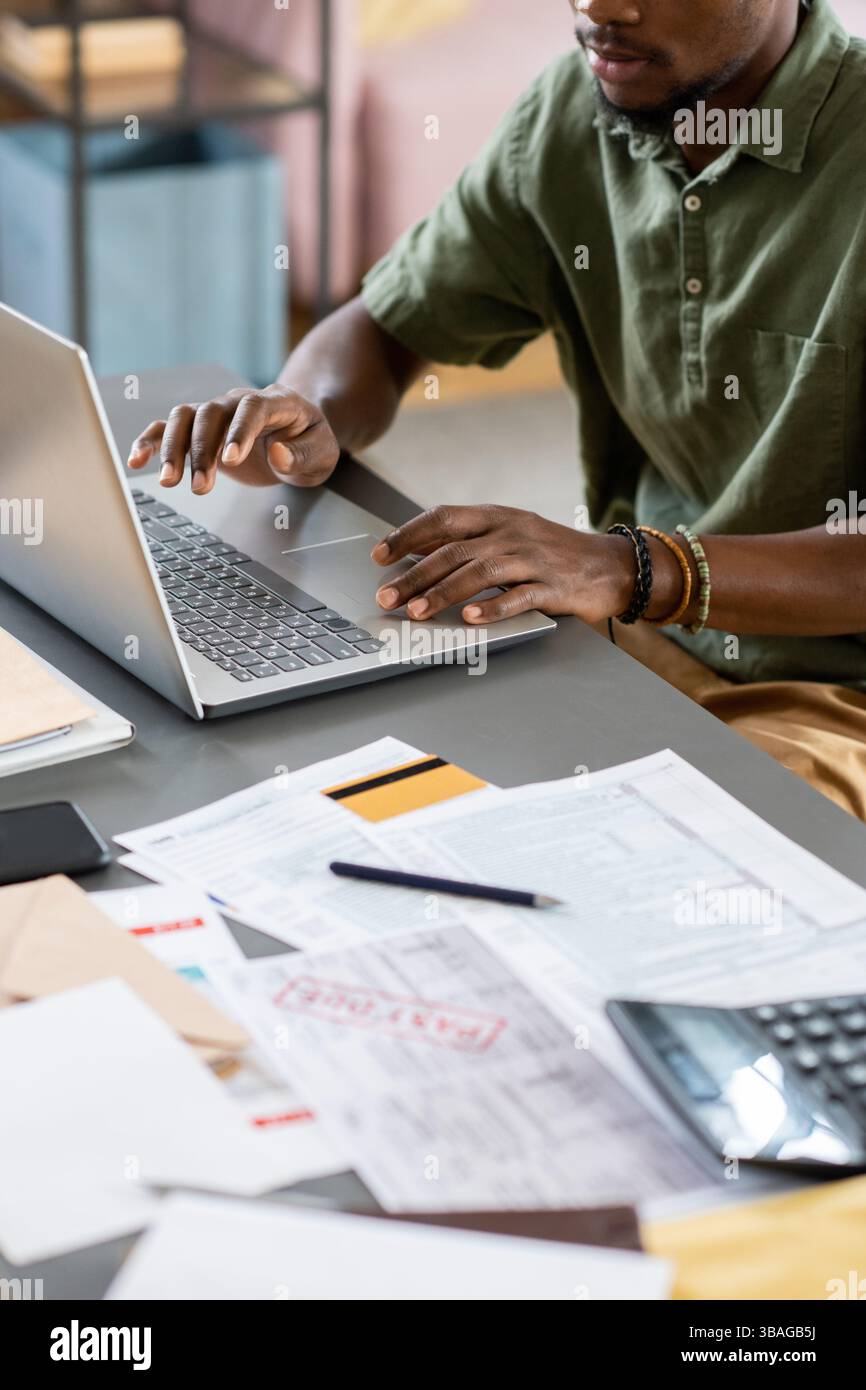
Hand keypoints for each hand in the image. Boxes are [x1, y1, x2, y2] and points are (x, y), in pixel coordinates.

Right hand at [126, 384, 339, 493]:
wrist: (297, 434)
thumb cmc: (311, 442)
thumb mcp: (322, 453)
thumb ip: (303, 454)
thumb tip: (278, 455)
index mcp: (276, 402)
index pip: (252, 408)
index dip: (239, 431)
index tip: (231, 459)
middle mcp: (239, 401)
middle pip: (210, 414)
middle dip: (202, 451)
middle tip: (201, 488)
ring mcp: (217, 412)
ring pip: (184, 418)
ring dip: (173, 449)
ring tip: (169, 482)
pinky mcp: (200, 429)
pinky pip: (168, 427)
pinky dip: (150, 441)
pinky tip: (137, 461)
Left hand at [371, 504, 635, 624]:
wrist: (612, 566)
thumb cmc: (552, 554)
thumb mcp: (510, 536)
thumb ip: (470, 542)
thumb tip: (419, 553)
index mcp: (497, 516)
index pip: (443, 518)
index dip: (408, 535)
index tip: (379, 555)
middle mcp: (511, 533)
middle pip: (454, 551)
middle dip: (414, 575)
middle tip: (386, 597)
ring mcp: (533, 559)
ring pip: (479, 574)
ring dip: (443, 593)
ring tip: (416, 612)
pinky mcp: (553, 587)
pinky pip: (518, 597)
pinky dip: (492, 608)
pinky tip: (470, 619)